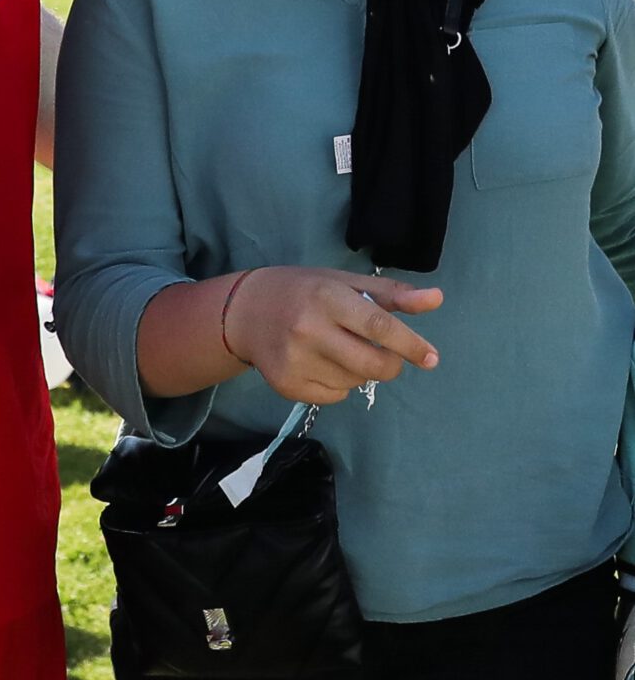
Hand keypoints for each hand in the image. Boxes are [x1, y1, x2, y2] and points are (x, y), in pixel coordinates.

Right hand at [224, 267, 441, 406]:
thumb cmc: (302, 290)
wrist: (243, 311)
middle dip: (390, 365)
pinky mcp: (287, 385)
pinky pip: (335, 396)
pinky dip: (338, 385)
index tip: (432, 358)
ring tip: (336, 349)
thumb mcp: (344, 282)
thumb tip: (436, 299)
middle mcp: (309, 329)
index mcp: (326, 297)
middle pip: (372, 364)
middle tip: (385, 355)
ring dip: (359, 371)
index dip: (410, 344)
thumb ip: (391, 295)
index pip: (377, 325)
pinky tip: (319, 363)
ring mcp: (295, 360)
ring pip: (355, 382)